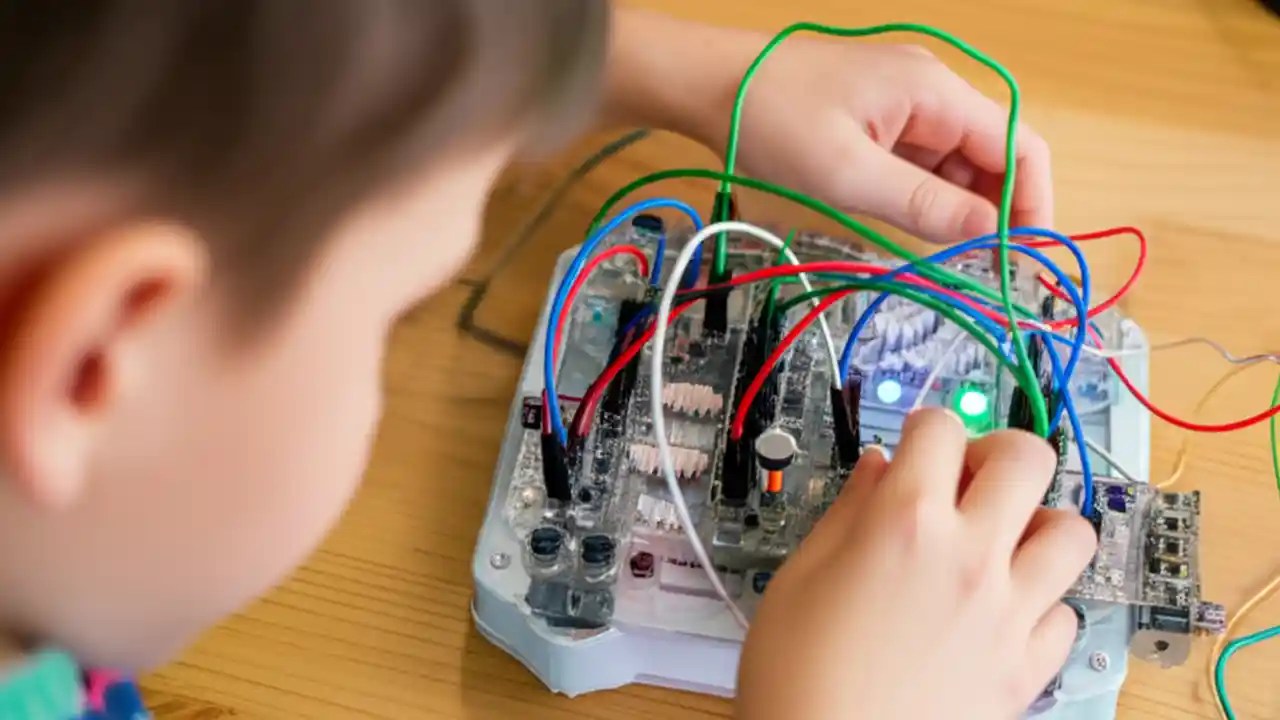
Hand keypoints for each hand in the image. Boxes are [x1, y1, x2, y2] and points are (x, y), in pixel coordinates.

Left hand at [701, 36, 1053, 243]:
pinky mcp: (877, 119)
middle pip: (993, 157)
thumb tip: (988, 235)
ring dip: (960, 211)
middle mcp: (931, 92)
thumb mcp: (847, 174)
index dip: (1032, 208)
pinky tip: (917, 231)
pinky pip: (921, 161)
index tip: (1025, 262)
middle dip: (998, 215)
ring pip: (957, 164)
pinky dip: (927, 197)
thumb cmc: (772, 122)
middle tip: (987, 274)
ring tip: (954, 262)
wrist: (705, 83)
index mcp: (936, 93)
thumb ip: (921, 204)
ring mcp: (903, 104)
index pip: (1019, 148)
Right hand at [735, 409, 1095, 719]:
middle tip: (966, 478)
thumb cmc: (798, 680)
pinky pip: (1065, 614)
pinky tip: (1001, 611)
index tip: (918, 443)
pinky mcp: (1026, 668)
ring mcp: (1008, 614)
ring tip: (998, 542)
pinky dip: (1041, 604)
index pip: (940, 428)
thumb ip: (848, 512)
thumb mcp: (799, 578)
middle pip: (1027, 457)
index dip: (925, 426)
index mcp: (904, 525)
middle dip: (996, 452)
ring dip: (1036, 524)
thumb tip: (880, 469)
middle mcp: (969, 558)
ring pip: (1071, 532)